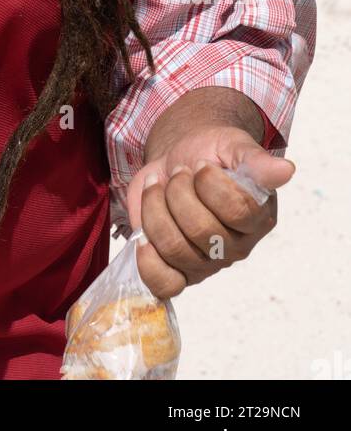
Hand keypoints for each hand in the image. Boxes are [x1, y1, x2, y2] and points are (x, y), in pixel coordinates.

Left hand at [127, 126, 294, 298]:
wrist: (178, 159)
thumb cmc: (210, 154)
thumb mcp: (233, 145)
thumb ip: (256, 160)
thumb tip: (286, 170)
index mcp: (258, 218)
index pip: (237, 211)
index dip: (209, 183)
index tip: (201, 163)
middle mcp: (236, 247)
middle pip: (201, 230)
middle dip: (179, 191)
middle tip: (179, 172)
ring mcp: (207, 264)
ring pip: (175, 249)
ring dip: (155, 208)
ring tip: (158, 188)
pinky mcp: (178, 271)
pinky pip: (164, 284)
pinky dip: (149, 263)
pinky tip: (144, 237)